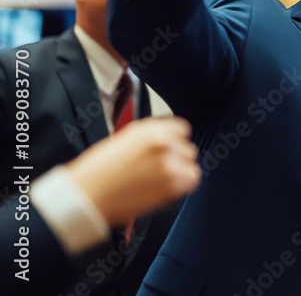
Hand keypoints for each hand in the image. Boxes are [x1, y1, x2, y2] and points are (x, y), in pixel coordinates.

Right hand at [64, 117, 200, 225]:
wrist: (83, 196)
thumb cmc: (96, 171)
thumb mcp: (123, 140)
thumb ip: (149, 138)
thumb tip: (166, 141)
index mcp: (151, 130)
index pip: (182, 130)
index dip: (174, 141)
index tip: (169, 150)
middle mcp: (164, 144)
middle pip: (187, 149)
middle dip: (176, 159)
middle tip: (158, 170)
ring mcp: (170, 166)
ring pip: (191, 167)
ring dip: (180, 174)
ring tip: (160, 181)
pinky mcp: (171, 187)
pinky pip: (190, 183)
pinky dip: (180, 187)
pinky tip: (163, 189)